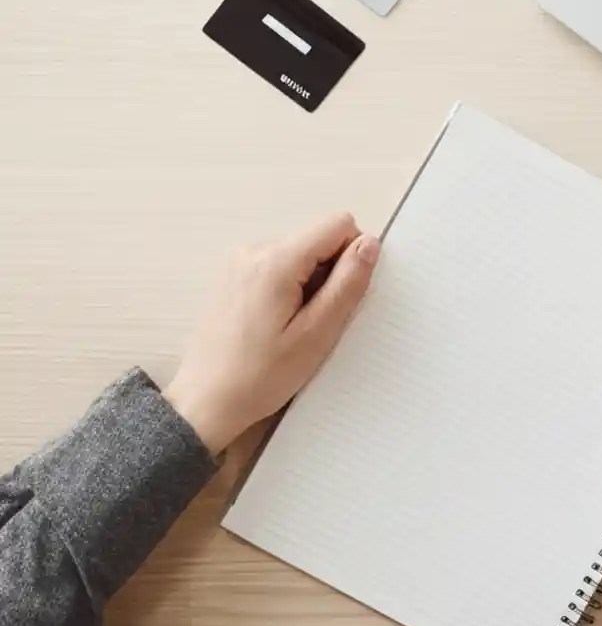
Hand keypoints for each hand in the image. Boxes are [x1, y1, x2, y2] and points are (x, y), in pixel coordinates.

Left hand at [164, 213, 380, 453]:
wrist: (206, 401)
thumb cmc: (262, 376)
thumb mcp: (317, 334)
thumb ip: (347, 284)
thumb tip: (370, 244)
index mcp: (276, 260)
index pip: (338, 224)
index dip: (353, 255)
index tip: (342, 296)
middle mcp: (254, 249)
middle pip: (317, 238)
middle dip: (329, 273)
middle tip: (316, 321)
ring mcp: (238, 260)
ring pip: (299, 253)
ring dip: (309, 283)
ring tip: (294, 326)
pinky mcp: (232, 275)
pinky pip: (278, 265)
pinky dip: (289, 287)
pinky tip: (276, 323)